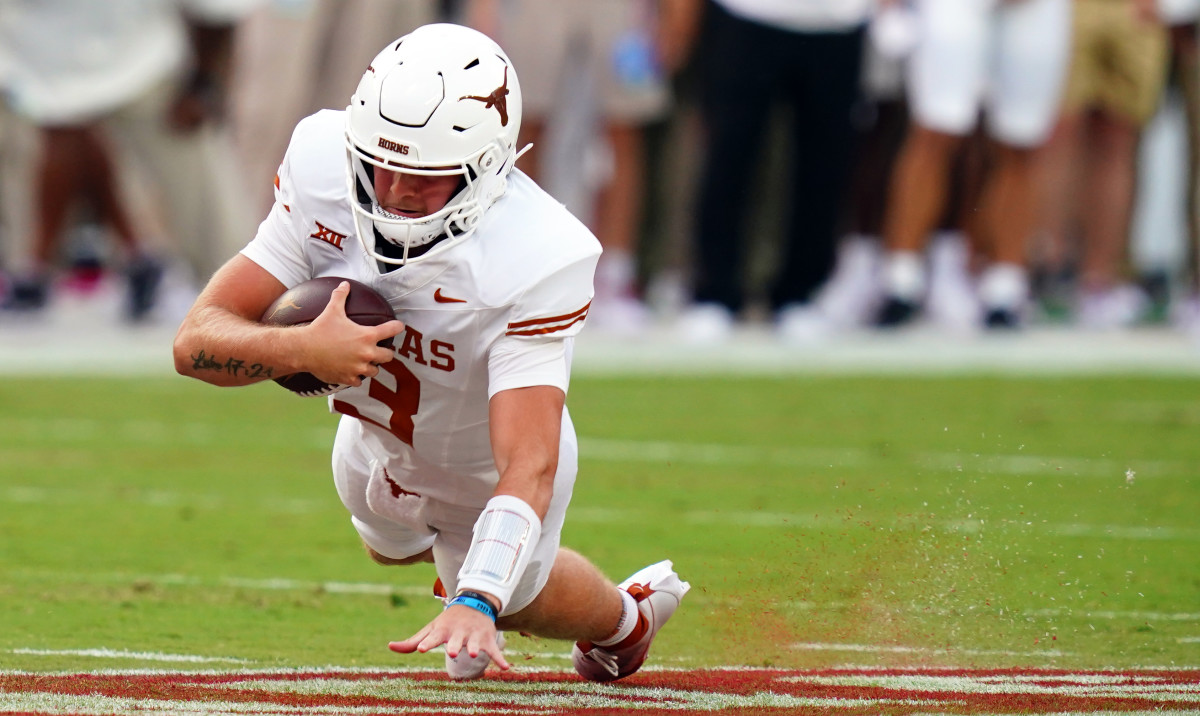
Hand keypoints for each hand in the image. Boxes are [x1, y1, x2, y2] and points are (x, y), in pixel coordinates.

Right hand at [303, 281, 403, 386]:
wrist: (304, 349)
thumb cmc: (320, 329)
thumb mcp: (332, 310)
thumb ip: (340, 296)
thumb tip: (344, 284)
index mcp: (367, 336)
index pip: (391, 330)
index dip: (397, 327)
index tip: (399, 326)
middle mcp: (366, 353)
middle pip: (388, 356)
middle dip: (385, 353)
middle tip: (379, 350)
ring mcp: (358, 368)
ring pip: (375, 371)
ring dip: (371, 366)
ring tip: (365, 362)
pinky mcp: (348, 378)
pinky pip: (359, 381)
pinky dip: (356, 377)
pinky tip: (351, 372)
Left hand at [388, 604, 509, 670]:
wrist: (474, 603)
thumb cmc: (447, 622)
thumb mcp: (430, 629)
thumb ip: (412, 642)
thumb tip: (390, 647)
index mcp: (442, 630)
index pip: (433, 637)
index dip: (427, 643)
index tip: (422, 649)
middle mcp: (458, 632)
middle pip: (455, 640)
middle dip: (454, 645)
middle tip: (451, 652)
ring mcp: (474, 635)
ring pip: (475, 643)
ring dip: (475, 647)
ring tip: (474, 654)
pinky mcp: (487, 639)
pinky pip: (495, 650)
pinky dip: (501, 658)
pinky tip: (506, 667)